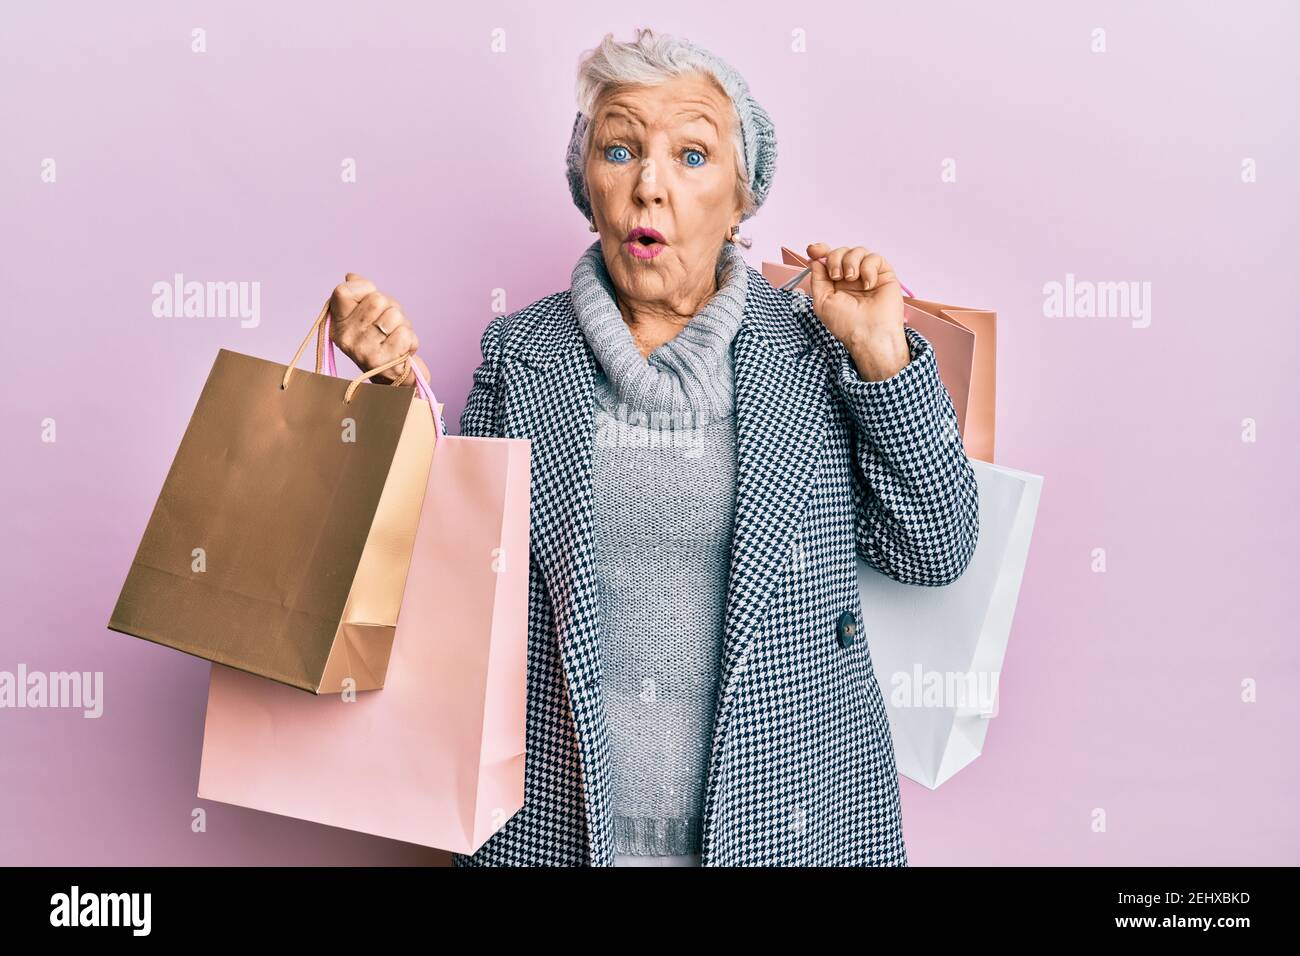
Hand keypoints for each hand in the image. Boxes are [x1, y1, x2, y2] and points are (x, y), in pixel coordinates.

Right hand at [328, 274, 426, 385]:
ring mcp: (362, 351)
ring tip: (396, 339)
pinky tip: (403, 351)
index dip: (364, 289)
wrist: (395, 383)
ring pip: (394, 315)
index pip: (342, 291)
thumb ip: (360, 295)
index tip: (371, 302)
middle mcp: (346, 338)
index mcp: (338, 324)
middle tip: (389, 326)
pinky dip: (411, 341)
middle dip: (392, 309)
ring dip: (403, 325)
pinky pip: (405, 334)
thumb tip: (351, 276)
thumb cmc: (383, 343)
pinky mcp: (381, 362)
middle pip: (377, 300)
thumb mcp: (369, 316)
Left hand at [805, 242, 909, 381]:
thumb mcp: (821, 301)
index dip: (820, 250)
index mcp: (834, 282)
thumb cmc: (846, 323)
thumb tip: (815, 258)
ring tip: (851, 278)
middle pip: (840, 251)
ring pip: (857, 251)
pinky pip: (874, 258)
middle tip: (836, 275)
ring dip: (850, 262)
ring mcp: (867, 274)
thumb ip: (817, 278)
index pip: (827, 258)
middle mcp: (850, 277)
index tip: (814, 249)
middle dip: (835, 258)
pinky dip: (868, 269)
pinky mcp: (883, 273)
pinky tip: (867, 284)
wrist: (869, 333)